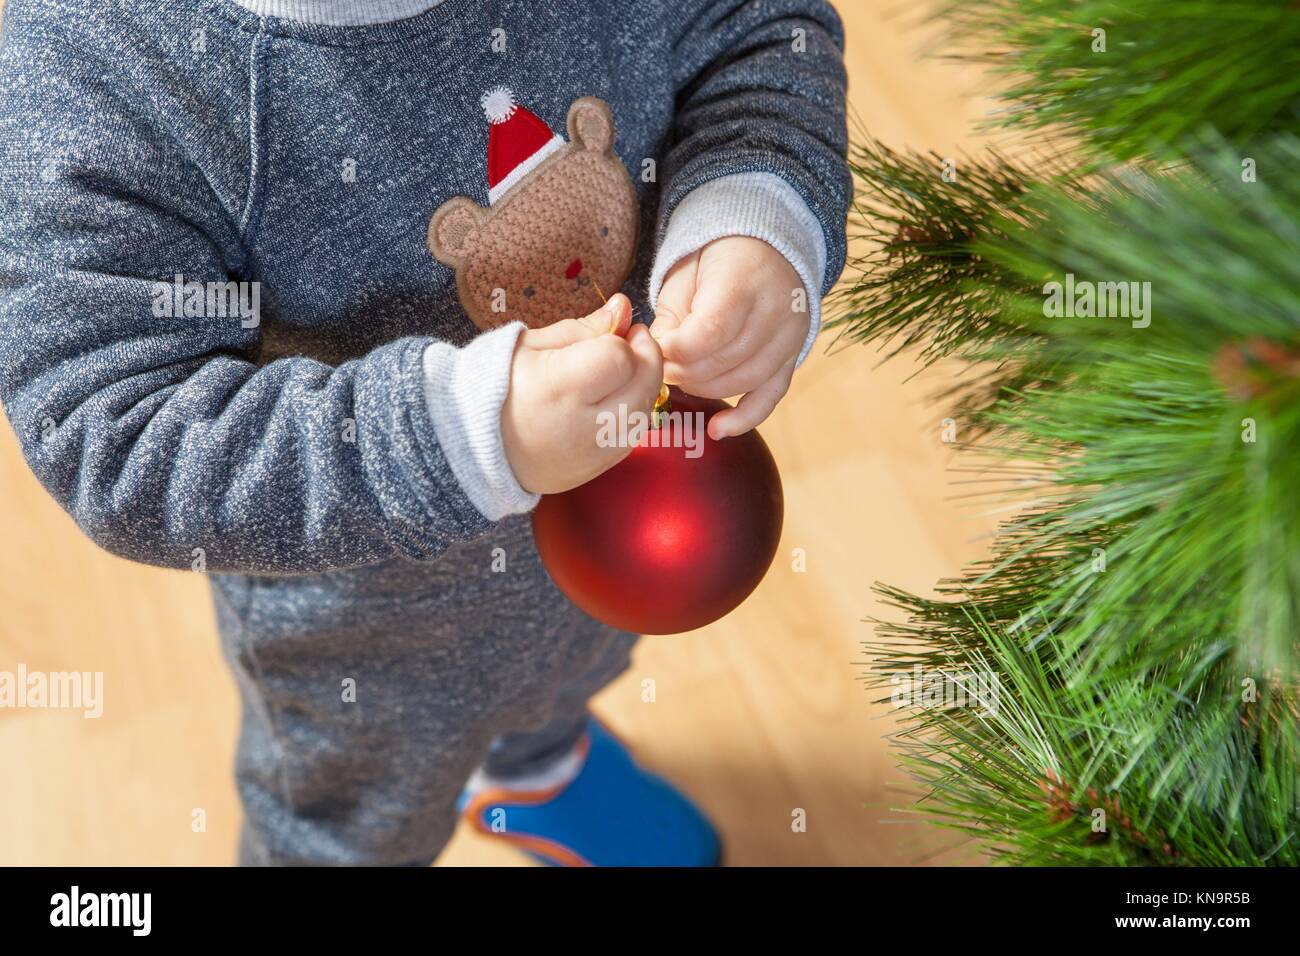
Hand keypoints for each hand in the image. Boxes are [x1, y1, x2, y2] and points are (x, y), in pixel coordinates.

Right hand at [502, 293, 662, 494]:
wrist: (477, 445)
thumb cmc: (500, 386)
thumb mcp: (533, 345)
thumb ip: (584, 328)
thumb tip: (623, 307)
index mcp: (557, 388)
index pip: (619, 358)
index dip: (622, 340)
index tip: (614, 330)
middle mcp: (580, 426)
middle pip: (643, 386)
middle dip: (646, 358)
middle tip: (629, 342)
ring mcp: (592, 454)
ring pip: (644, 413)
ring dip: (642, 386)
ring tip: (616, 371)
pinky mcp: (598, 469)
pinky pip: (632, 436)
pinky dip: (631, 413)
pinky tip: (611, 399)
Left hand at [651, 236, 808, 439]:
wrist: (764, 250)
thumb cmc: (714, 264)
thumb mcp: (685, 277)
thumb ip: (671, 318)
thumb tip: (656, 359)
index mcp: (743, 281)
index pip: (711, 331)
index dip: (678, 350)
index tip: (658, 349)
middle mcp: (775, 311)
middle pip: (725, 361)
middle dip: (685, 371)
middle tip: (663, 367)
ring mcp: (789, 338)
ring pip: (743, 382)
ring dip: (704, 390)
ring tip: (681, 380)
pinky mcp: (792, 358)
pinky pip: (770, 397)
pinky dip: (744, 418)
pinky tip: (717, 430)